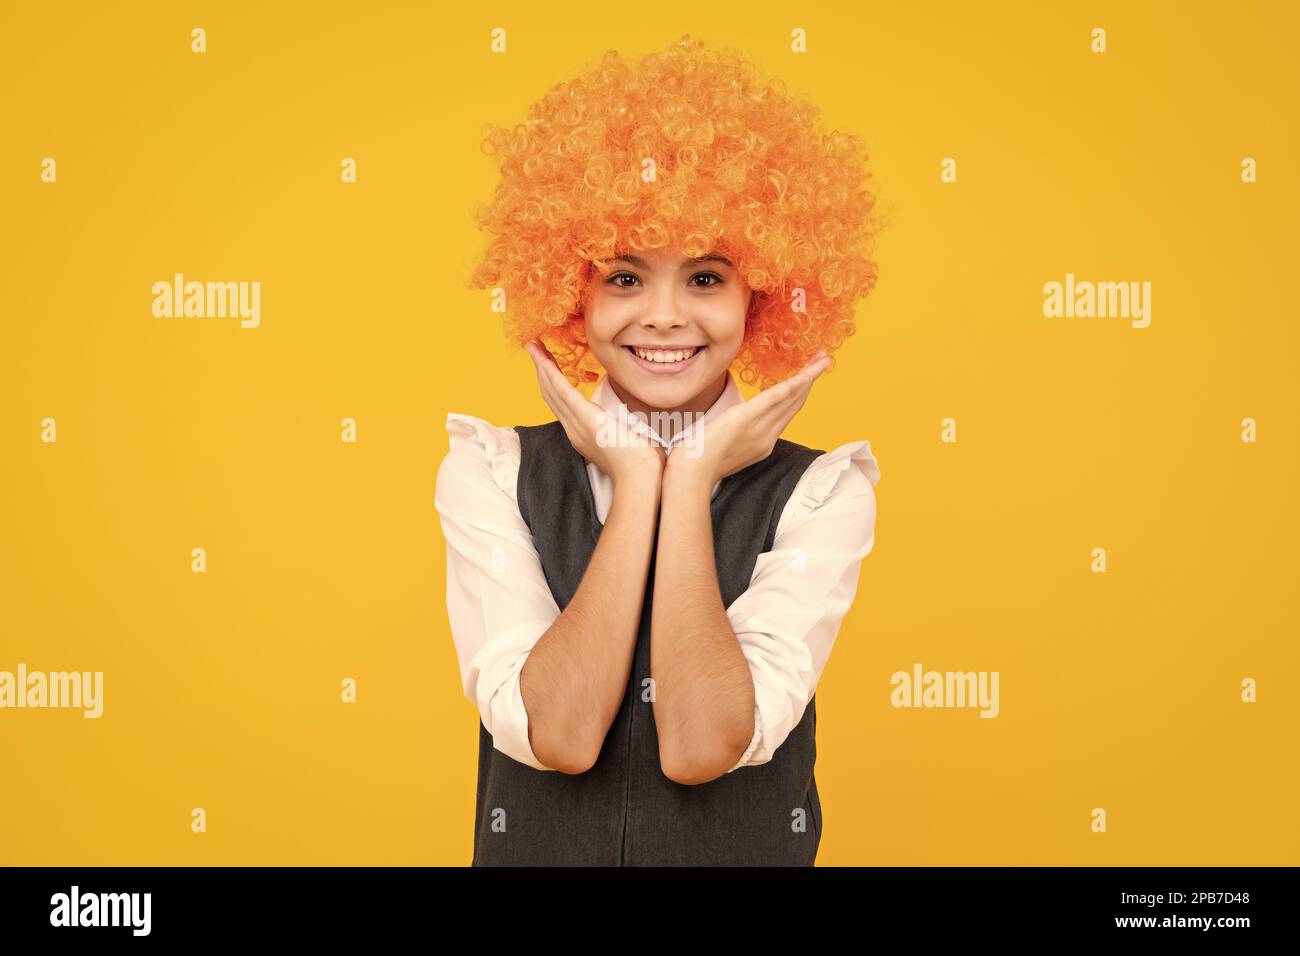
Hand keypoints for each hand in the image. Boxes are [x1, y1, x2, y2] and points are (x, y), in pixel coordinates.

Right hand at [525, 339, 666, 484]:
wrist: (642, 478)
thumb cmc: (641, 463)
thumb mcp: (627, 439)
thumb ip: (622, 426)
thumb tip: (631, 417)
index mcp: (582, 433)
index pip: (561, 403)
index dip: (551, 381)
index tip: (546, 363)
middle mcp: (574, 429)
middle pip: (550, 394)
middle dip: (540, 369)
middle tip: (533, 347)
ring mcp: (577, 425)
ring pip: (552, 390)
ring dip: (540, 366)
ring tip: (533, 345)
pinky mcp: (586, 419)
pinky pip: (562, 392)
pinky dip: (550, 374)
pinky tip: (543, 359)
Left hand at [666, 350, 831, 485]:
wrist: (691, 475)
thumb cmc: (700, 462)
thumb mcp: (725, 445)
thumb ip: (737, 433)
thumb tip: (736, 421)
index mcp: (763, 441)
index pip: (787, 412)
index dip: (801, 391)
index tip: (809, 375)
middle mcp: (767, 436)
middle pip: (795, 403)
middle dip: (811, 379)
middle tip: (825, 360)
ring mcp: (759, 429)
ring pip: (790, 399)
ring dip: (809, 377)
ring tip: (823, 359)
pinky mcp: (745, 420)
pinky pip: (773, 400)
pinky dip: (790, 387)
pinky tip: (803, 376)